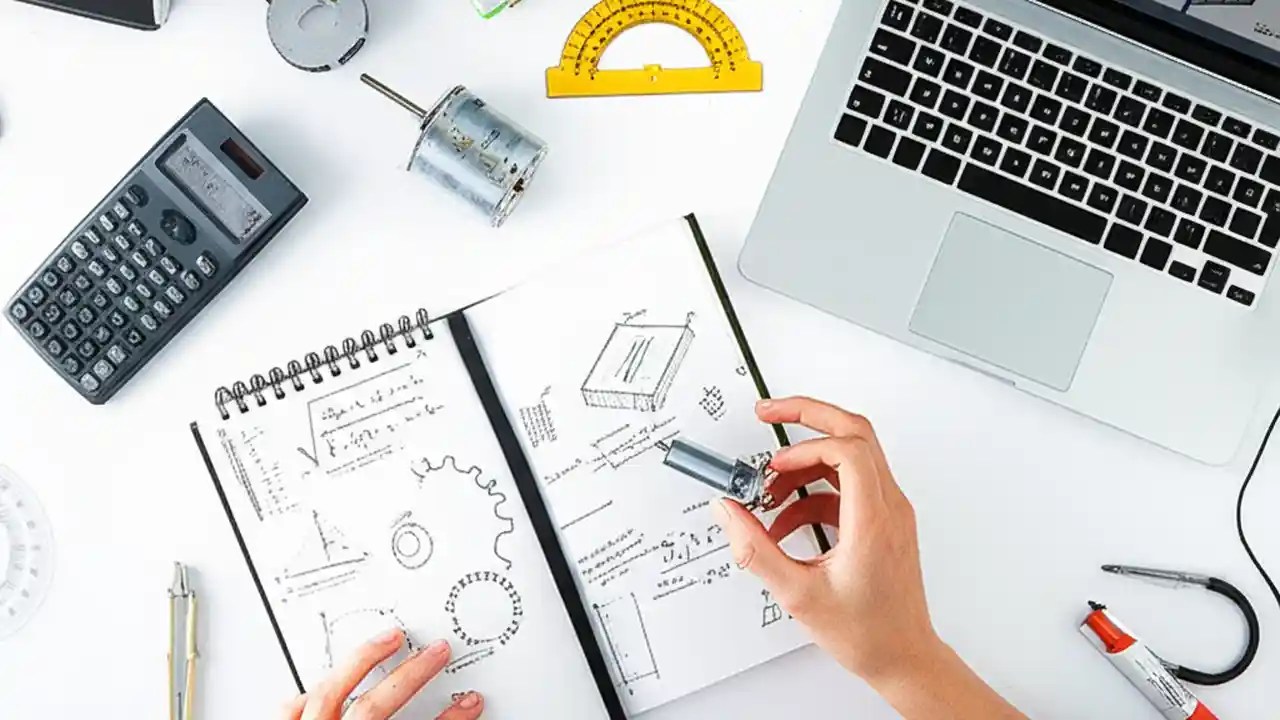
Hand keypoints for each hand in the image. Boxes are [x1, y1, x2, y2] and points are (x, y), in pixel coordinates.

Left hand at [279, 630, 482, 719]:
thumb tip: (448, 716)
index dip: (448, 719)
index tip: (468, 704)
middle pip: (376, 705)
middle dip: (413, 675)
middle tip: (437, 652)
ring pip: (331, 693)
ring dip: (364, 661)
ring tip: (389, 637)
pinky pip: (290, 711)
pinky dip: (308, 694)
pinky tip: (323, 682)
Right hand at [712, 397, 1024, 718]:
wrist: (903, 658)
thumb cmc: (867, 634)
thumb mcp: (798, 594)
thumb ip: (755, 549)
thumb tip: (729, 513)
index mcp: (873, 519)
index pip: (849, 449)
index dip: (805, 444)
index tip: (773, 460)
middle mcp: (888, 507)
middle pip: (855, 433)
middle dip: (808, 417)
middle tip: (769, 414)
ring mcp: (889, 512)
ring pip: (850, 458)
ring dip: (805, 466)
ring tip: (769, 493)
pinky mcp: (883, 522)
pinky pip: (847, 488)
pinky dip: (814, 495)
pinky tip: (786, 523)